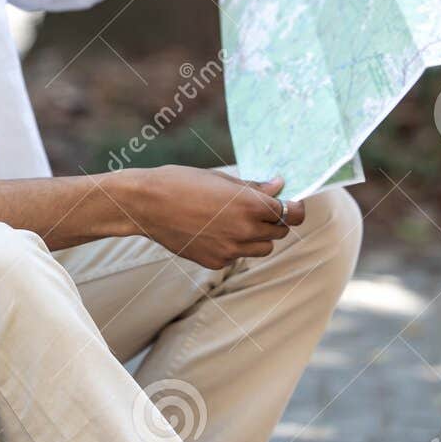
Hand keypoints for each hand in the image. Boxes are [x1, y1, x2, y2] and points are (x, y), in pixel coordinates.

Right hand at [125, 166, 304, 268]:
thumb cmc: (181, 182)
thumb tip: (279, 186)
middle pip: (280, 232)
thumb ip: (254, 187)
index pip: (291, 213)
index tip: (292, 203)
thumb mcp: (221, 179)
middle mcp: (244, 230)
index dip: (295, 208)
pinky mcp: (216, 262)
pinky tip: (214, 230)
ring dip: (258, 235)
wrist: (145, 205)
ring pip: (263, 248)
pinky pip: (238, 256)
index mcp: (249, 204)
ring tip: (235, 219)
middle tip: (258, 207)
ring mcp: (230, 250)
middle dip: (275, 220)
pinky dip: (235, 246)